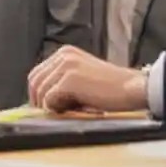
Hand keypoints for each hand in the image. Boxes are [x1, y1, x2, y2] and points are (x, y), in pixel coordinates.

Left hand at [27, 45, 147, 112]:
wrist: (131, 88)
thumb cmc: (110, 89)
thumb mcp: (82, 76)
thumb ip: (62, 81)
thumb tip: (42, 100)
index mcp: (65, 53)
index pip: (37, 74)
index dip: (38, 93)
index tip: (46, 107)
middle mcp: (63, 55)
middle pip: (35, 81)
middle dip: (39, 101)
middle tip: (53, 113)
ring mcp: (66, 66)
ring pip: (40, 92)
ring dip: (50, 106)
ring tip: (69, 111)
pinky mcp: (70, 79)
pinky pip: (49, 99)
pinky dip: (57, 109)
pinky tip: (73, 110)